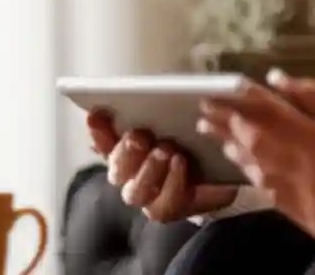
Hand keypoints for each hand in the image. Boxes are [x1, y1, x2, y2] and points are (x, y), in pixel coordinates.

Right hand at [87, 110, 237, 220]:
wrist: (217, 175)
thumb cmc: (187, 144)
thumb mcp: (171, 124)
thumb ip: (145, 115)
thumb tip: (116, 105)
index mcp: (125, 155)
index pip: (103, 144)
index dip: (98, 132)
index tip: (97, 114)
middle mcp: (130, 178)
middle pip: (116, 171)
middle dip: (126, 152)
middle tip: (139, 136)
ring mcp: (147, 198)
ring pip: (135, 191)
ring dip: (148, 169)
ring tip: (165, 150)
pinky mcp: (168, 209)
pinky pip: (164, 204)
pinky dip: (172, 181)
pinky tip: (179, 162)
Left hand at [195, 71, 314, 239]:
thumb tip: (274, 81)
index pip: (267, 122)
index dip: (238, 106)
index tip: (215, 94)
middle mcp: (314, 182)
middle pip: (257, 152)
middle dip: (230, 130)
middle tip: (208, 114)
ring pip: (263, 179)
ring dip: (241, 156)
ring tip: (223, 137)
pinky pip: (280, 201)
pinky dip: (263, 179)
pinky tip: (253, 164)